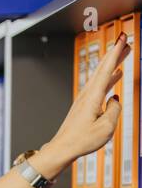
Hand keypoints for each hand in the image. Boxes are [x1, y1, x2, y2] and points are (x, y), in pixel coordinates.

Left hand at [34, 31, 128, 176]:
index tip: (122, 39)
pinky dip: (109, 77)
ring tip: (124, 53)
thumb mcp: (105, 128)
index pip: (106, 70)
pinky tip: (116, 75)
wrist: (62, 149)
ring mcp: (85, 99)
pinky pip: (100, 85)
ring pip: (101, 75)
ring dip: (113, 63)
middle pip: (102, 69)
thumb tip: (115, 100)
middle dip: (115, 53)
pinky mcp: (84, 105)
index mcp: (92, 98)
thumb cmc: (80, 141)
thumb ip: (114, 110)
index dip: (115, 53)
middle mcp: (87, 95)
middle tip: (125, 40)